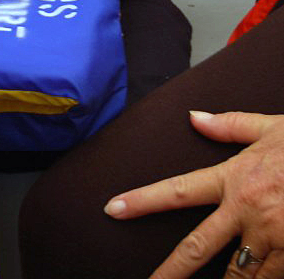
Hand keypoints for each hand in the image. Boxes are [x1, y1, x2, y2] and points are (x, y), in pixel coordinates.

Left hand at [104, 110, 283, 277]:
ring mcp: (272, 237)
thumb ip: (230, 126)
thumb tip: (193, 116)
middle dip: (170, 272)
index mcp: (234, 178)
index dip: (143, 200)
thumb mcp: (271, 126)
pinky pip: (274, 277)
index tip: (112, 208)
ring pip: (238, 275)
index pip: (178, 190)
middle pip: (197, 248)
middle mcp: (246, 211)